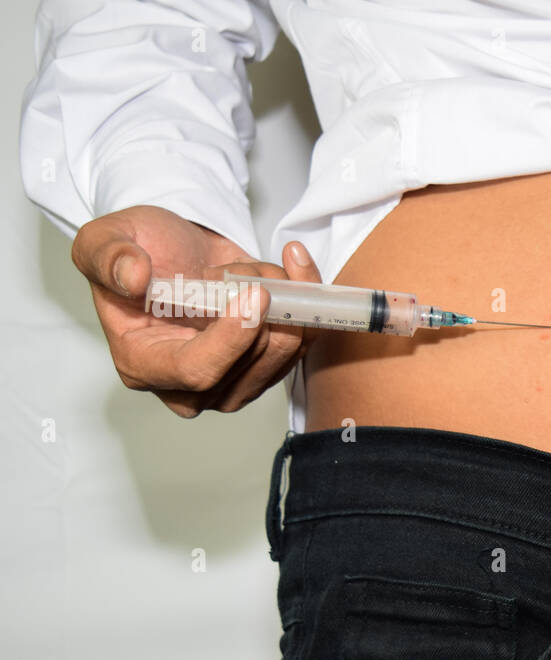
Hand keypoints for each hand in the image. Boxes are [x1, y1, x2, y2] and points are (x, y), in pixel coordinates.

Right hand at [70, 205, 321, 416]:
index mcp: (143, 365)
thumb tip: (133, 278)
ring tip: (255, 268)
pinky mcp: (266, 365)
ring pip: (283, 356)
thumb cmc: (139, 252)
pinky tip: (292, 269)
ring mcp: (232, 381)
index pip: (197, 372)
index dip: (231, 339)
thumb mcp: (104, 240)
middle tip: (248, 271)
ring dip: (283, 302)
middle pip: (247, 370)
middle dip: (263, 313)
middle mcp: (190, 386)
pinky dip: (304, 301)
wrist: (176, 251)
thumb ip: (107, 257)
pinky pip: (303, 343)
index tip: (255, 296)